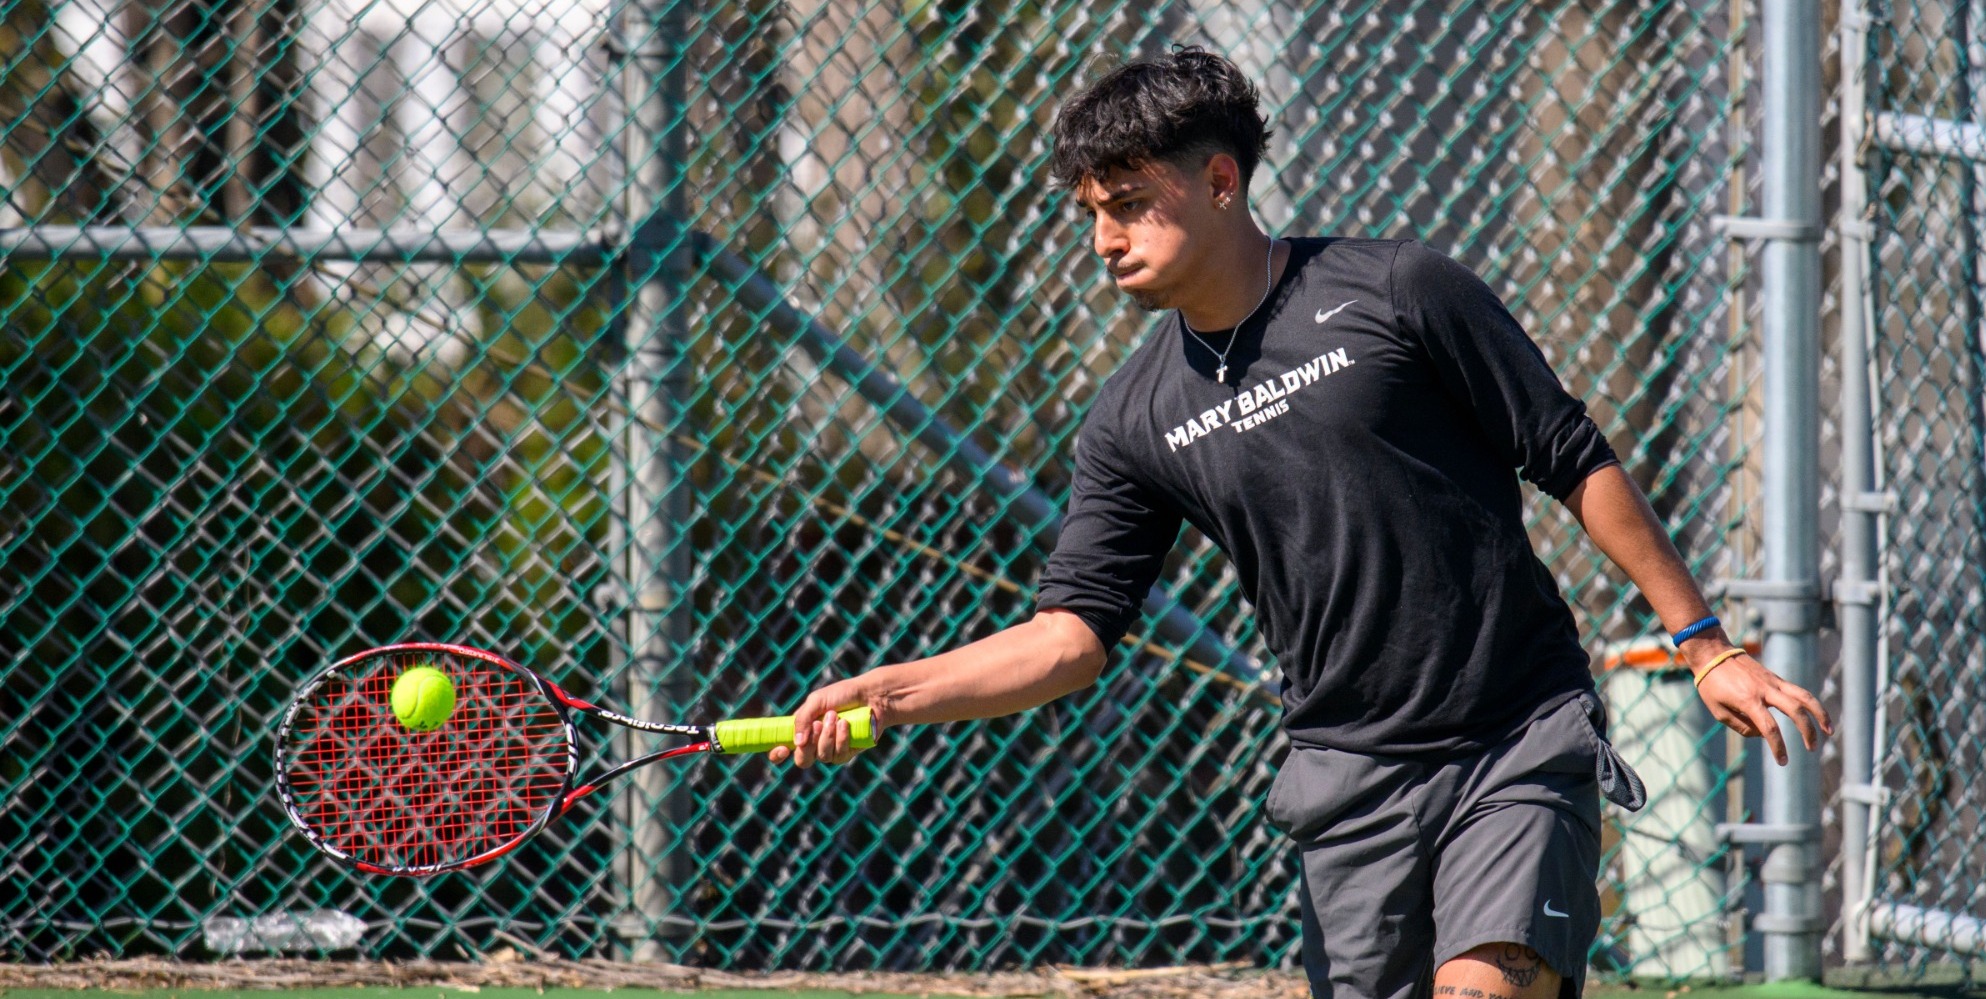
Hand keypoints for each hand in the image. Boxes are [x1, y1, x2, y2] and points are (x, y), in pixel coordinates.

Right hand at [767, 674, 884, 768]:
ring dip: (828, 735)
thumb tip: (796, 742)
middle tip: (818, 724)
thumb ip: (803, 718)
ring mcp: (831, 750)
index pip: (783, 749)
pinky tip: (846, 724)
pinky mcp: (847, 753)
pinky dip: (841, 738)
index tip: (782, 749)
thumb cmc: (842, 695)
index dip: (777, 754)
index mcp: (802, 729)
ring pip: (822, 756)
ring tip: (835, 716)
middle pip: (802, 760)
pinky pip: (839, 755)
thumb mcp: (817, 700)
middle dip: (808, 745)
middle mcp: (814, 743)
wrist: (870, 696)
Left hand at [1692, 648, 1832, 765]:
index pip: (1769, 728)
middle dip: (1808, 731)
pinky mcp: (1776, 678)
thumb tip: (1762, 734)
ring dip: (1820, 714)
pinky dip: (1810, 704)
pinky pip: (1798, 691)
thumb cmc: (1711, 685)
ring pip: (1805, 697)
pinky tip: (1816, 716)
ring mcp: (1773, 682)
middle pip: (1796, 711)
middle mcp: (1765, 690)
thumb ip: (1741, 726)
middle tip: (1812, 748)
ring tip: (1830, 731)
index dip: (1778, 747)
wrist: (1713, 654)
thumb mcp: (1718, 711)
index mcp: (1748, 700)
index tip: (1783, 761)